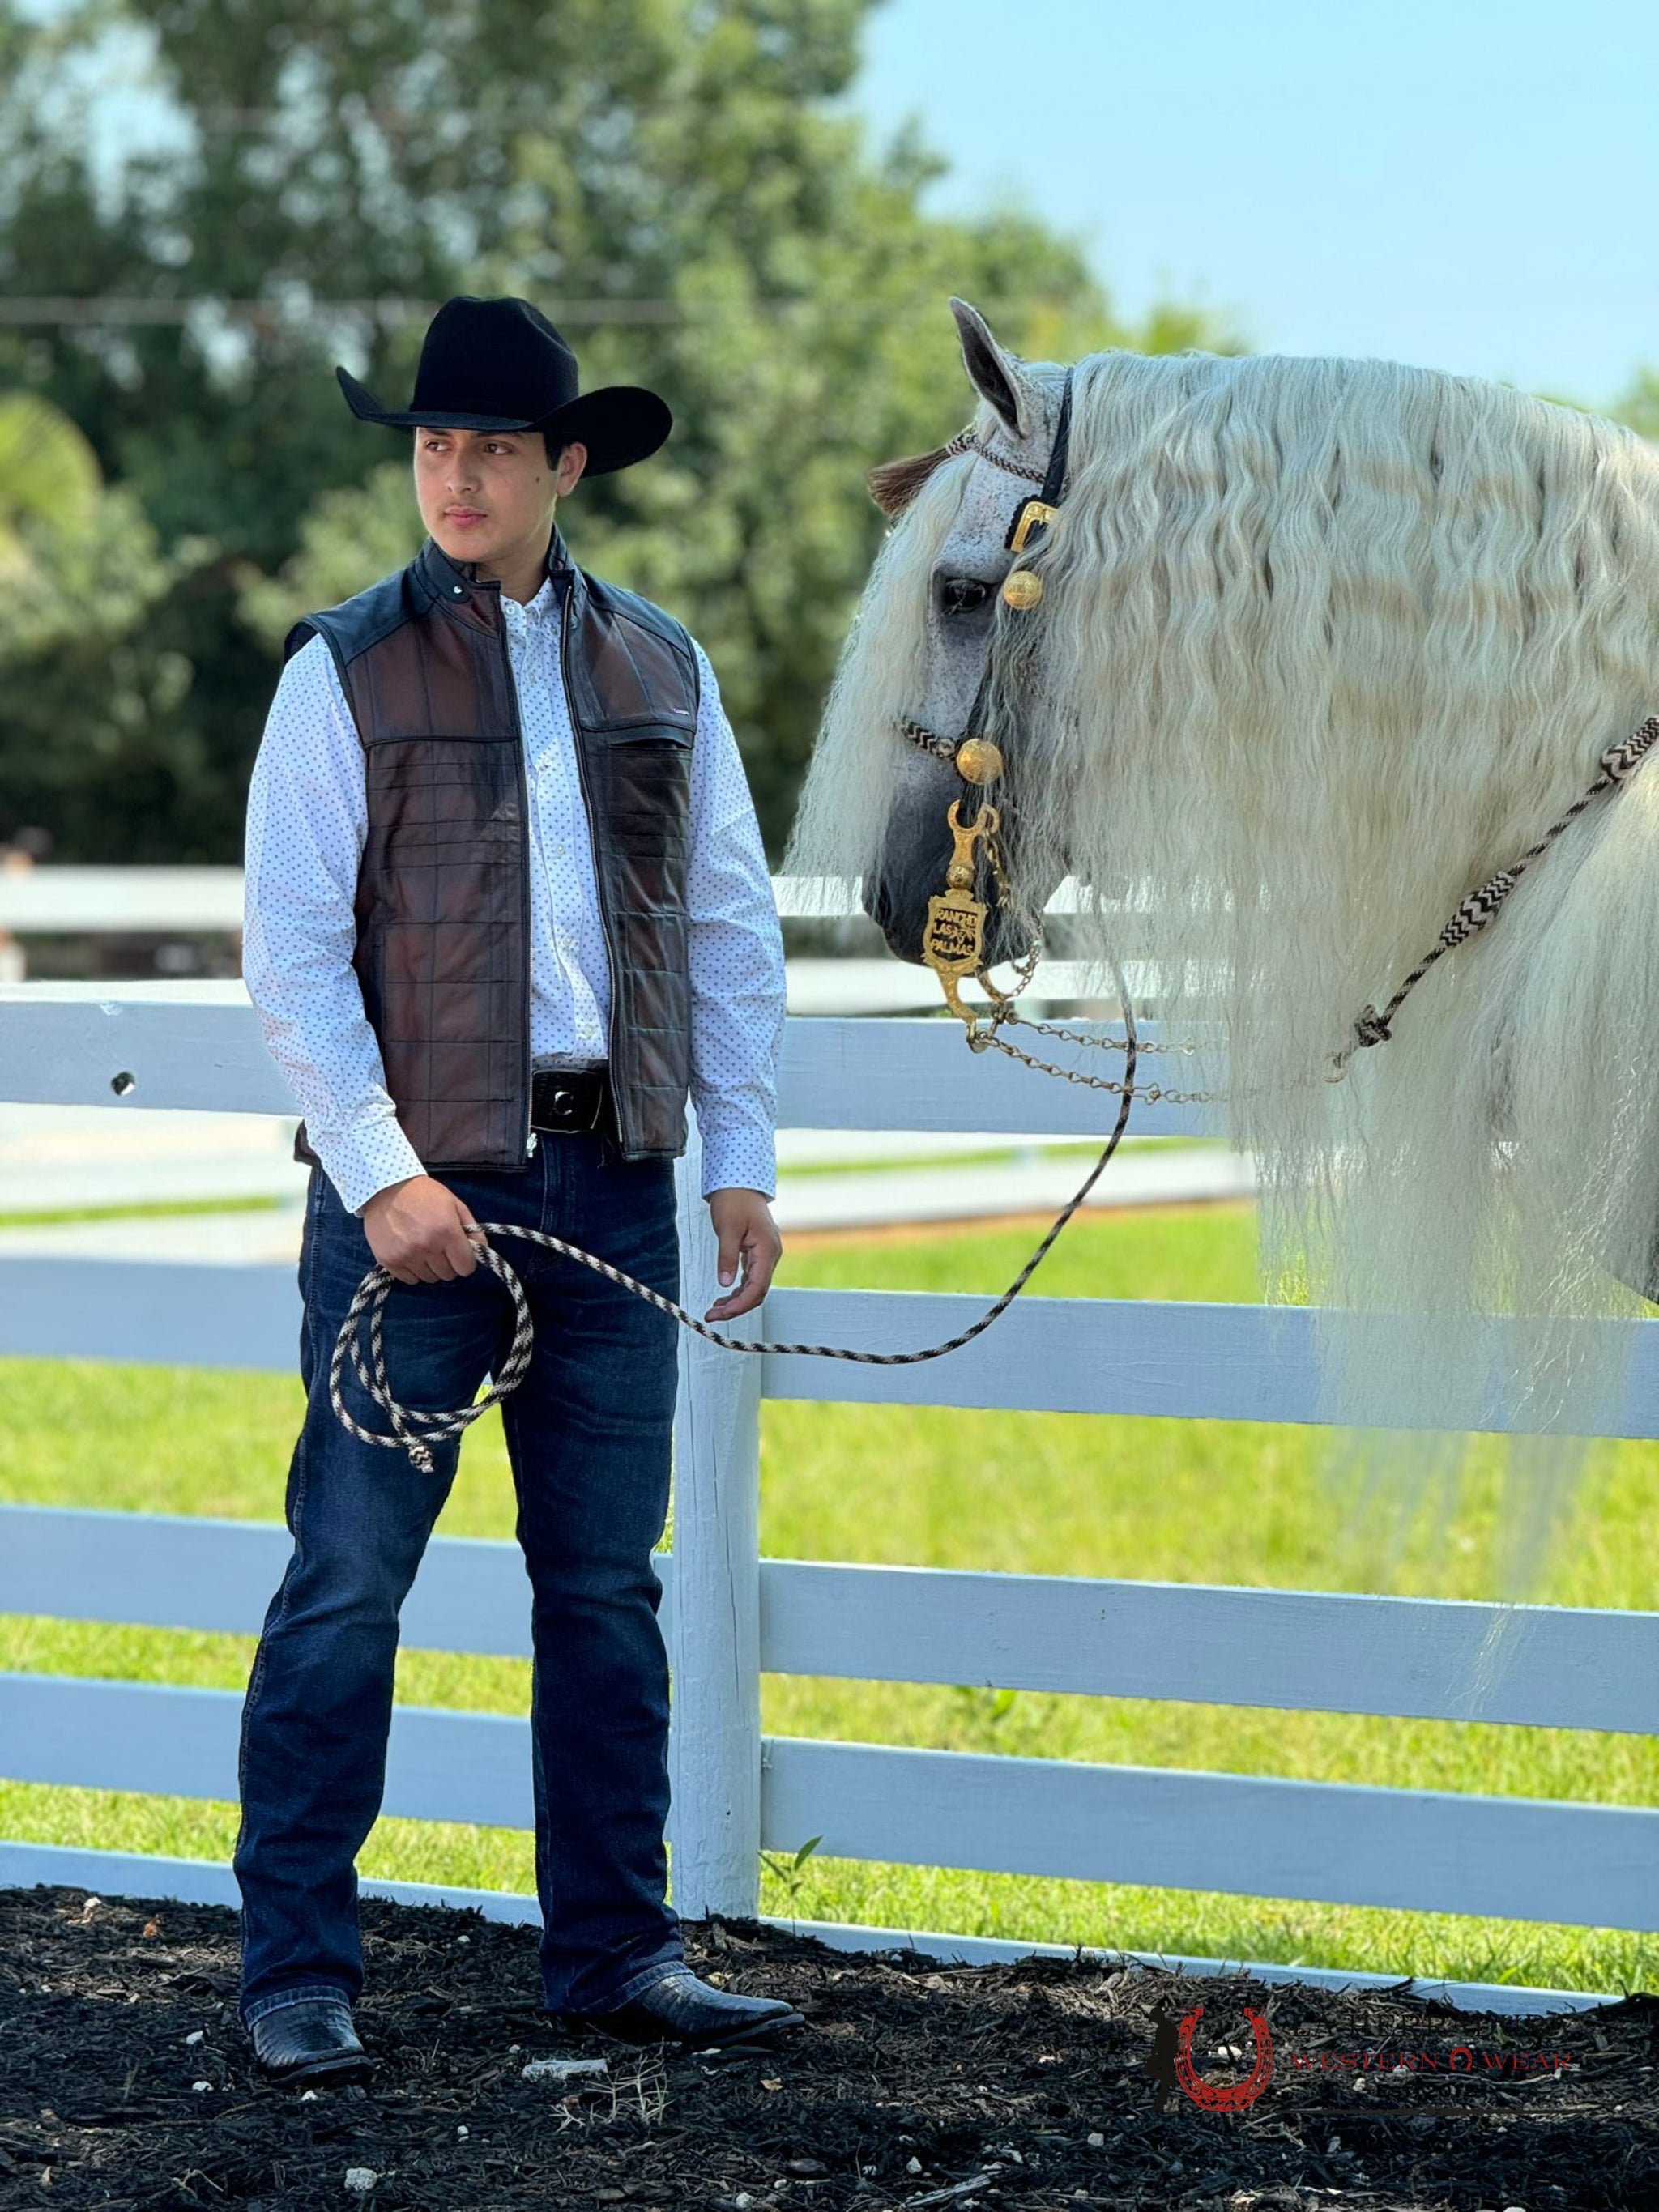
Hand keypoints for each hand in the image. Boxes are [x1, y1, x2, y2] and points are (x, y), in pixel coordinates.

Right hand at [361, 1174, 485, 1285]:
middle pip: (448, 1275)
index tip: (460, 1253)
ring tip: (424, 1248)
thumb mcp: (455, 1204)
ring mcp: (406, 1255)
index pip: (466, 1268)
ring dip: (431, 1268)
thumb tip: (482, 1250)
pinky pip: (410, 1280)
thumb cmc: (423, 1194)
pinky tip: (410, 1253)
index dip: (466, 1261)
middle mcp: (427, 1246)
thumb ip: (472, 1228)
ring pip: (429, 1279)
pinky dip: (413, 1271)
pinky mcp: (389, 1260)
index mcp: (447, 1231)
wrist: (384, 1188)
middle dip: (449, 1264)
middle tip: (441, 1248)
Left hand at [704, 1188, 781, 1322]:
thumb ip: (727, 1257)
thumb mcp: (727, 1228)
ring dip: (736, 1301)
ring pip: (755, 1287)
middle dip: (736, 1307)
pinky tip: (724, 1296)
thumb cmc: (734, 1200)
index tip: (721, 1313)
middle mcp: (770, 1255)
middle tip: (712, 1316)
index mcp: (768, 1249)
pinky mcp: (757, 1254)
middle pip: (758, 1292)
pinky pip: (751, 1278)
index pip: (758, 1287)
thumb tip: (725, 1284)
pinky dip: (738, 1290)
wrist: (739, 1184)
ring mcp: (765, 1255)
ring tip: (715, 1310)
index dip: (740, 1304)